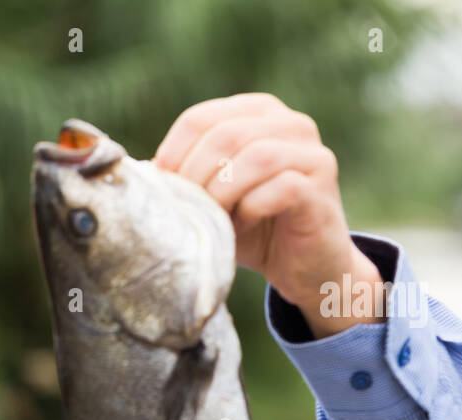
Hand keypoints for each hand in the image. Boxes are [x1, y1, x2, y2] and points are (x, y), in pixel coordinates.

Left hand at [153, 92, 383, 337]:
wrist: (305, 266)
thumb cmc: (252, 229)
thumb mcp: (213, 195)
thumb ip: (187, 175)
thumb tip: (139, 172)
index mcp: (257, 113)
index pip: (199, 118)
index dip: (173, 155)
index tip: (165, 191)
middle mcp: (290, 122)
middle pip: (224, 135)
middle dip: (196, 177)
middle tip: (190, 211)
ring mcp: (311, 151)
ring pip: (255, 158)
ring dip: (223, 194)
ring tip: (216, 220)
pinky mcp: (322, 184)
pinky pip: (280, 187)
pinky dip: (251, 210)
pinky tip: (243, 227)